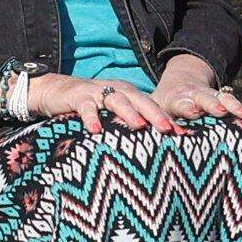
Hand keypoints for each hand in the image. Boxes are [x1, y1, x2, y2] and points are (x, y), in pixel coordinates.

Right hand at [27, 72, 176, 135]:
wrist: (57, 91)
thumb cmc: (91, 109)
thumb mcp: (113, 116)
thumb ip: (131, 126)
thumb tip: (155, 151)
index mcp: (129, 95)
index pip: (153, 107)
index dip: (168, 120)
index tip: (185, 137)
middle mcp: (117, 90)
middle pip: (140, 100)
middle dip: (155, 114)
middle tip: (169, 129)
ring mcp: (97, 92)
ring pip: (117, 99)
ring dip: (129, 112)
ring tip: (139, 126)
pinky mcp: (78, 97)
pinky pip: (86, 107)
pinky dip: (91, 117)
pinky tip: (95, 131)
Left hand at [152, 53, 241, 133]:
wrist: (179, 88)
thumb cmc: (162, 109)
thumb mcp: (153, 113)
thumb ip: (152, 122)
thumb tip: (148, 135)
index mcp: (178, 99)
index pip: (183, 103)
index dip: (189, 107)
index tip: (194, 112)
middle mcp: (198, 96)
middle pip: (207, 98)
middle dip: (214, 104)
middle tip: (221, 110)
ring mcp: (214, 99)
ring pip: (226, 100)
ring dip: (235, 108)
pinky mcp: (226, 106)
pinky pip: (239, 113)